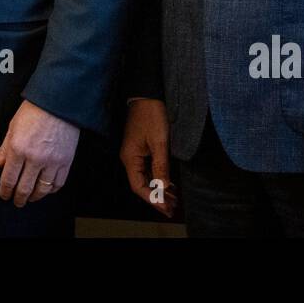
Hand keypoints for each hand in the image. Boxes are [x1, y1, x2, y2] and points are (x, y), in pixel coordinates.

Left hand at [0, 100, 78, 206]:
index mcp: (18, 148)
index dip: (5, 191)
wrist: (58, 102)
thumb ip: (3, 150)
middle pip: (24, 188)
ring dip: (34, 197)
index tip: (4, 195)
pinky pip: (58, 183)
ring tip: (30, 197)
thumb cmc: (34, 111)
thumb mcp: (12, 128)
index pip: (8, 179)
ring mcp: (52, 161)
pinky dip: (51, 190)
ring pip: (42, 190)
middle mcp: (34, 158)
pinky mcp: (65, 161)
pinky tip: (46, 189)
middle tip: (17, 202)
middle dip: (18, 199)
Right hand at [120, 98, 176, 217]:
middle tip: (172, 209)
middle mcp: (130, 158)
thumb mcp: (159, 141)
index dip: (152, 198)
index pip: (138, 186)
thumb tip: (163, 186)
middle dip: (156, 197)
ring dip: (158, 189)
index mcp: (130, 158)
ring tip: (173, 200)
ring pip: (145, 178)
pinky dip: (158, 179)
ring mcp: (135, 154)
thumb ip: (161, 165)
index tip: (165, 207)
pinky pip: (148, 169)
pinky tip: (169, 185)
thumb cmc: (151, 115)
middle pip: (141, 184)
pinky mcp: (141, 149)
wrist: (147, 94)